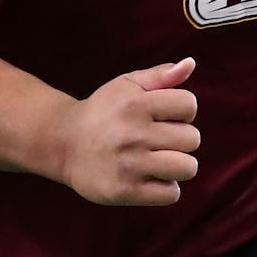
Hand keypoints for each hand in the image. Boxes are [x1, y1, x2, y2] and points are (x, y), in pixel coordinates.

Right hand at [52, 58, 200, 206]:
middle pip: (192, 138)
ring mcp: (128, 165)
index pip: (189, 105)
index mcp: (134, 104)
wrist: (63, 144)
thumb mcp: (126, 86)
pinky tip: (149, 177)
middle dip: (181, 139)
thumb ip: (160, 75)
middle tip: (158, 140)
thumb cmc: (104, 112)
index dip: (183, 111)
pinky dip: (165, 187)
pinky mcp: (125, 191)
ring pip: (187, 167)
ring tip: (160, 160)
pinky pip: (171, 193)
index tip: (164, 116)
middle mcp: (131, 134)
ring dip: (179, 165)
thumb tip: (190, 63)